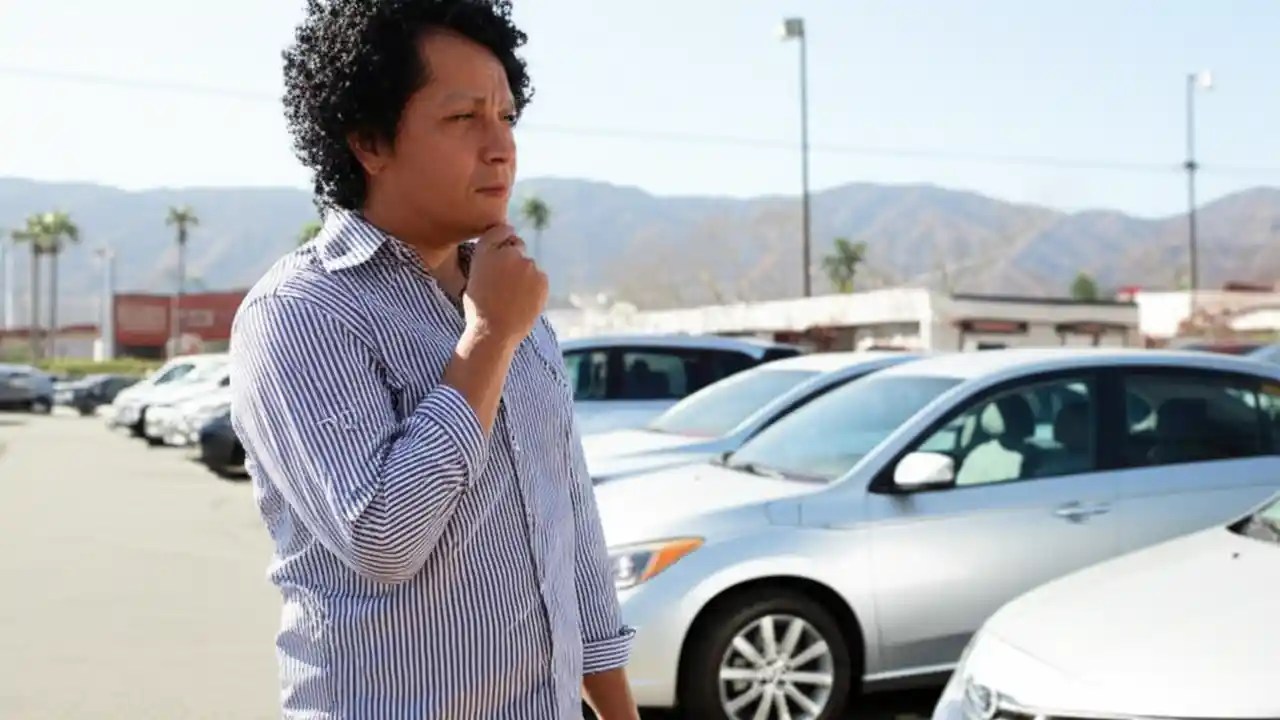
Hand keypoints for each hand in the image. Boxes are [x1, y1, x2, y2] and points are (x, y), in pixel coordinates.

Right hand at [463, 224, 547, 343]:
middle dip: (514, 258)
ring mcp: (527, 264)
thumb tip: (507, 248)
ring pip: (529, 266)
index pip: (500, 230)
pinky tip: (523, 302)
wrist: (494, 332)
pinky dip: (535, 288)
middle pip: (517, 246)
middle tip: (507, 283)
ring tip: (512, 298)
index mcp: (485, 251)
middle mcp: (507, 252)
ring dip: (525, 276)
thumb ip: (489, 259)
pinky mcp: (541, 278)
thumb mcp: (475, 278)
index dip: (505, 235)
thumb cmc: (478, 310)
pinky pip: (539, 279)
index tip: (507, 240)